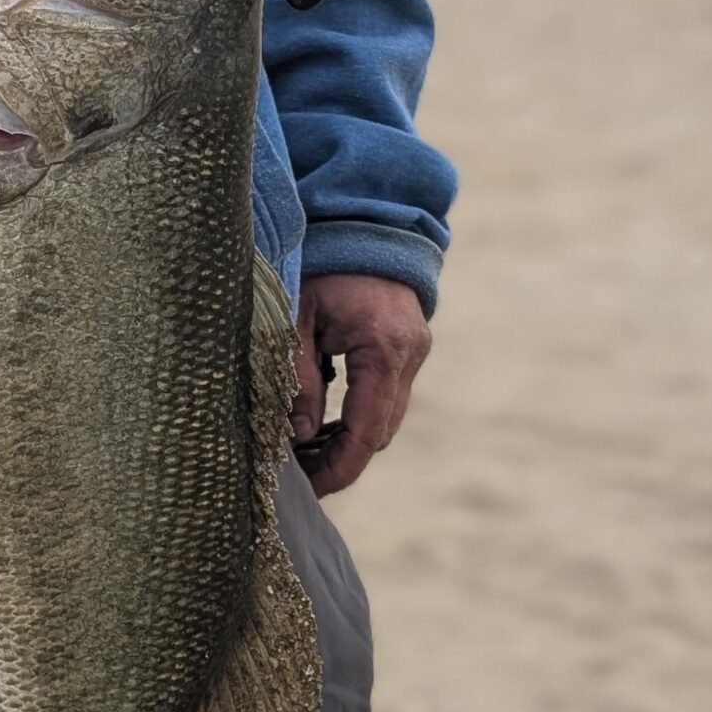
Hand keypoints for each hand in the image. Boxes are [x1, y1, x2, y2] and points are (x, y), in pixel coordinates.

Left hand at [291, 275, 431, 497]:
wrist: (363, 220)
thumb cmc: (321, 262)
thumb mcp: (295, 316)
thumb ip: (298, 377)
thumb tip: (299, 437)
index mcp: (383, 348)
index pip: (367, 431)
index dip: (340, 468)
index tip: (311, 492)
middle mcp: (409, 354)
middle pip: (381, 431)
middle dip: (342, 460)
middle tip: (297, 477)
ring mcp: (415, 351)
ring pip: (387, 417)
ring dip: (350, 440)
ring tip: (303, 455)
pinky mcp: (409, 347)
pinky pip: (387, 397)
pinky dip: (358, 416)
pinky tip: (322, 425)